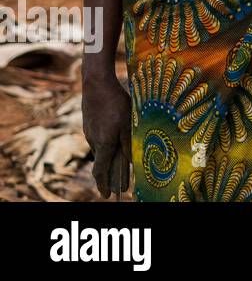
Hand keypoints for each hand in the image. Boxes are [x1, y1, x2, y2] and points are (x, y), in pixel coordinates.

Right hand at [82, 73, 131, 198]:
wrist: (96, 85)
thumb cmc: (116, 103)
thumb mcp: (127, 124)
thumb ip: (128, 144)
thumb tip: (131, 162)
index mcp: (103, 144)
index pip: (101, 171)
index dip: (105, 184)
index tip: (108, 195)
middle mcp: (94, 141)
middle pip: (100, 165)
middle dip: (107, 179)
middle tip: (115, 190)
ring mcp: (90, 133)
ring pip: (100, 152)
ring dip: (108, 163)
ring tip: (117, 170)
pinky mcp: (89, 125)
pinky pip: (98, 142)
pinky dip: (105, 150)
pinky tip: (112, 147)